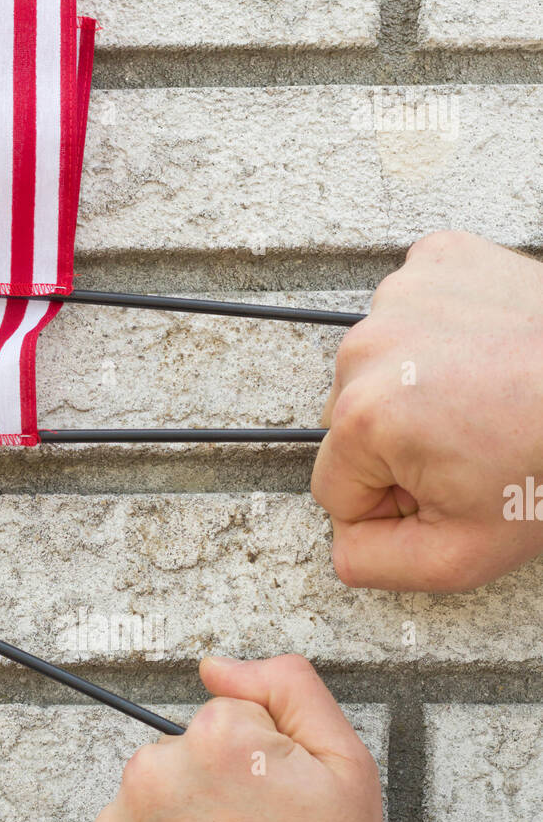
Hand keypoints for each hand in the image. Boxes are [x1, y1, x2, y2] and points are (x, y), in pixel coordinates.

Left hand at [79, 654, 389, 821]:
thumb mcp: (346, 763)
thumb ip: (286, 687)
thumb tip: (216, 668)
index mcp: (212, 739)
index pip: (223, 725)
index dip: (262, 768)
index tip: (280, 812)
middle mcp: (152, 779)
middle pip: (178, 764)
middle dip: (212, 797)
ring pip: (146, 813)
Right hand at [312, 230, 542, 590]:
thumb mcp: (461, 556)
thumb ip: (374, 563)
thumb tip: (343, 545)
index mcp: (362, 416)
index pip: (333, 488)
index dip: (390, 505)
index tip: (447, 490)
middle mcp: (369, 345)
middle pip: (350, 423)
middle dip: (399, 444)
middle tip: (474, 446)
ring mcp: (403, 292)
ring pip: (380, 370)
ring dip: (420, 388)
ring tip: (487, 398)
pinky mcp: (437, 259)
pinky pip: (411, 315)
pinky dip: (443, 338)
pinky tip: (487, 356)